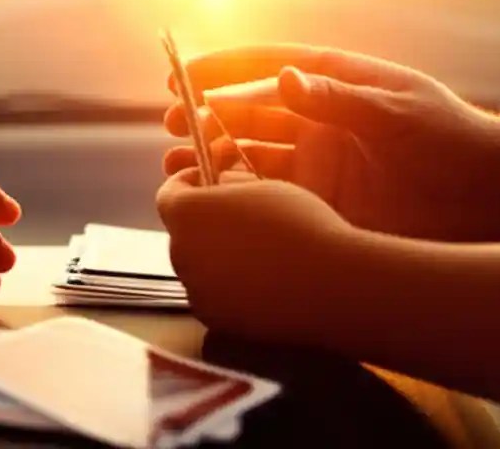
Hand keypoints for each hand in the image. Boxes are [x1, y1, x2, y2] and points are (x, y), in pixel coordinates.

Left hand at [156, 170, 357, 344]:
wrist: (330, 285)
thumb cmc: (302, 225)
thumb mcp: (264, 187)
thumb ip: (230, 187)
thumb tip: (219, 190)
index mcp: (187, 212)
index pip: (169, 194)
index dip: (188, 184)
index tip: (208, 182)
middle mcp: (180, 251)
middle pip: (183, 232)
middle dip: (203, 223)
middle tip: (238, 219)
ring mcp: (195, 289)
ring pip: (197, 265)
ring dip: (215, 255)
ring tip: (255, 252)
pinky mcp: (213, 319)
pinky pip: (212, 295)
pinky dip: (226, 287)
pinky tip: (260, 281)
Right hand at [165, 45, 499, 239]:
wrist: (495, 201)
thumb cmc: (455, 141)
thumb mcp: (395, 113)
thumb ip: (336, 99)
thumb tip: (282, 79)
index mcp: (338, 84)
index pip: (268, 67)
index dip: (222, 69)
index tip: (180, 75)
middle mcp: (322, 121)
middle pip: (251, 113)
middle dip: (207, 116)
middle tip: (170, 124)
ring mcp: (322, 163)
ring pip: (253, 157)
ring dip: (214, 158)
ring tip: (178, 167)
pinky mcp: (326, 203)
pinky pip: (271, 197)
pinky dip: (239, 197)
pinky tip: (212, 200)